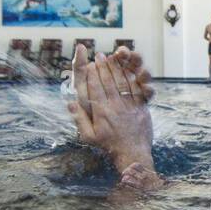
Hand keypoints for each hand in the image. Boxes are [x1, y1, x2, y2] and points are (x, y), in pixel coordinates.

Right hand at [68, 51, 154, 173]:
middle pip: (108, 81)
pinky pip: (136, 88)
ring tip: (112, 58)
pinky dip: (131, 77)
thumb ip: (79, 119)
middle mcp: (115, 106)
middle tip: (99, 55)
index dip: (91, 74)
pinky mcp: (141, 106)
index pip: (94, 88)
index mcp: (101, 112)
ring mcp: (129, 105)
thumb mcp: (88, 136)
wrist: (132, 154)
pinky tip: (128, 69)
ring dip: (116, 68)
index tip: (88, 63)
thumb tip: (69, 103)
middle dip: (103, 67)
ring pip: (122, 82)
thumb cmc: (108, 146)